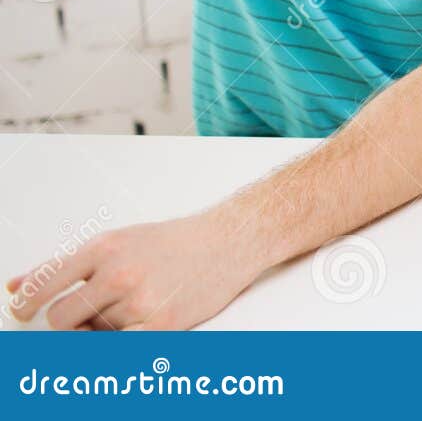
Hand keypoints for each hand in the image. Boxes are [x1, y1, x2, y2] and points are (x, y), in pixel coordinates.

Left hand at [6, 211, 259, 330]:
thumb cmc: (174, 241)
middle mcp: (118, 274)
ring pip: (93, 337)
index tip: (23, 313)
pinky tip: (137, 326)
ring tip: (134, 307)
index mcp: (104, 248)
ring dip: (105, 330)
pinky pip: (119, 350)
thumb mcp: (117, 241)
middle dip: (70, 323)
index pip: (45, 284)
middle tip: (90, 314)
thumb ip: (63, 265)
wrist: (229, 242)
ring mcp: (140, 302)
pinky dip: (122, 343)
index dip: (27, 304)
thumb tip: (14, 286)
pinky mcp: (161, 327)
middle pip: (61, 320)